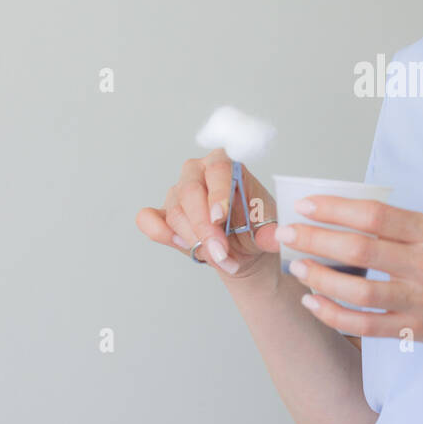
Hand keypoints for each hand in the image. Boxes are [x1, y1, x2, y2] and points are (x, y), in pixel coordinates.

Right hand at [135, 148, 279, 280]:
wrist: (243, 249)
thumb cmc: (255, 228)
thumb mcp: (268, 229)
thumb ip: (270, 233)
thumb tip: (274, 238)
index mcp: (225, 165)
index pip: (217, 170)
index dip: (217, 193)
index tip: (221, 218)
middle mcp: (197, 172)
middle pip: (191, 192)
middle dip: (205, 227)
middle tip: (220, 252)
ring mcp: (177, 192)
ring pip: (175, 212)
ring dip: (194, 240)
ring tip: (220, 258)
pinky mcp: (162, 214)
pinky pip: (148, 219)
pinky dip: (159, 232)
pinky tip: (180, 245)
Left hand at [274, 195, 422, 355]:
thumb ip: (401, 227)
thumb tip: (346, 214)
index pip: (375, 215)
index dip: (335, 208)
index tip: (306, 205)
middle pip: (360, 250)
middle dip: (316, 240)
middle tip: (286, 234)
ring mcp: (420, 300)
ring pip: (359, 291)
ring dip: (321, 278)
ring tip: (297, 268)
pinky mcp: (415, 330)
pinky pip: (366, 325)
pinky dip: (334, 315)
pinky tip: (314, 303)